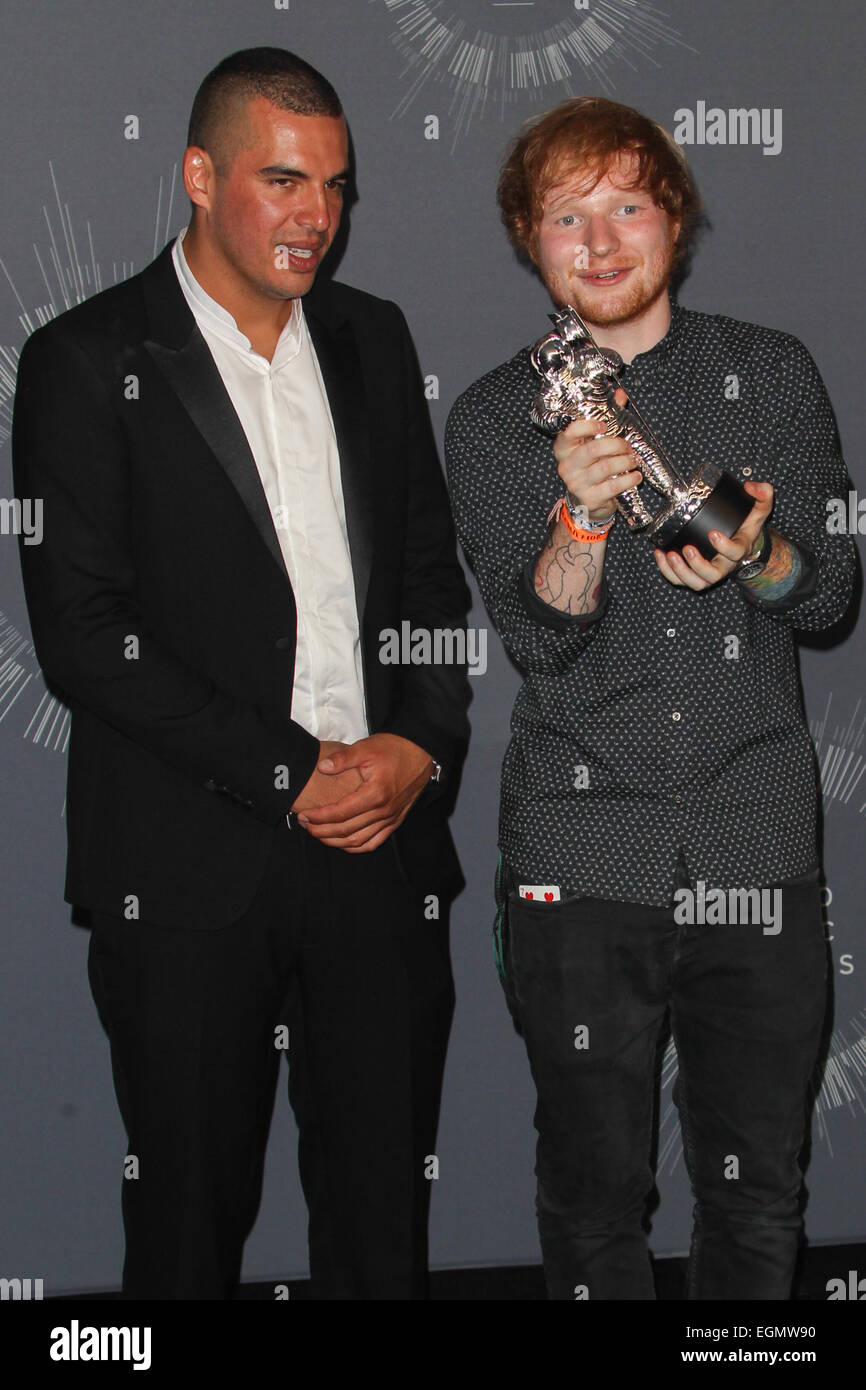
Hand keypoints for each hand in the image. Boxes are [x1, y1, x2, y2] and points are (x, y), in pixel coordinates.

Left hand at [295, 733, 433, 851]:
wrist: (421, 753)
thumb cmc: (394, 749)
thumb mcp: (366, 748)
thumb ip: (342, 758)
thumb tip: (322, 767)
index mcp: (375, 794)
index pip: (340, 813)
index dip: (318, 817)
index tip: (303, 815)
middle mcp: (383, 811)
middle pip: (346, 830)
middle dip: (321, 830)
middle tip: (304, 824)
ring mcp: (391, 818)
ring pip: (358, 841)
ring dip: (335, 841)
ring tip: (318, 834)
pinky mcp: (395, 821)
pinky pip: (374, 842)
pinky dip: (356, 846)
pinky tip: (343, 843)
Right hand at [553, 387, 641, 522]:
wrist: (586, 503)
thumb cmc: (591, 467)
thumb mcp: (595, 442)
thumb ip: (607, 417)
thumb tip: (619, 393)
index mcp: (564, 448)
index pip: (569, 433)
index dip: (588, 426)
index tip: (604, 425)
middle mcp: (566, 466)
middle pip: (592, 450)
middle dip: (615, 445)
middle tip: (627, 445)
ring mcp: (576, 484)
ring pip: (604, 468)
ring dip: (624, 461)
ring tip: (634, 460)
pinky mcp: (589, 499)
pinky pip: (612, 487)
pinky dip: (629, 480)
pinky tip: (636, 476)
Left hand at [653, 480, 773, 589]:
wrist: (742, 542)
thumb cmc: (746, 526)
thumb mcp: (759, 509)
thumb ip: (763, 495)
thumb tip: (750, 486)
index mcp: (740, 550)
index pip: (735, 553)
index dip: (724, 547)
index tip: (713, 533)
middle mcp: (725, 565)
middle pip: (713, 575)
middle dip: (698, 564)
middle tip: (688, 548)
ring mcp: (709, 572)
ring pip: (697, 583)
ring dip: (681, 571)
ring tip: (670, 554)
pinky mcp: (695, 574)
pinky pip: (681, 580)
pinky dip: (668, 571)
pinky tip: (661, 554)